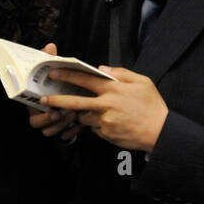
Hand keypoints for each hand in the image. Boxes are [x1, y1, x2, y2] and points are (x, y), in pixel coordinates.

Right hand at [29, 44, 82, 139]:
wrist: (63, 94)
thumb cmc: (54, 82)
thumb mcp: (51, 71)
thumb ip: (49, 60)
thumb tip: (50, 46)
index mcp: (35, 102)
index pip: (32, 114)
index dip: (41, 115)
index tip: (51, 109)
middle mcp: (40, 114)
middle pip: (39, 125)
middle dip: (51, 121)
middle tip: (62, 114)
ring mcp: (50, 123)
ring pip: (50, 131)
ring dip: (61, 125)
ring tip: (73, 117)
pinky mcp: (61, 129)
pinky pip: (63, 136)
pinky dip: (70, 132)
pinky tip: (78, 127)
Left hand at [41, 66, 167, 153]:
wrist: (160, 132)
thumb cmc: (152, 105)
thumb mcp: (142, 82)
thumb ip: (121, 73)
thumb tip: (102, 68)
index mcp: (113, 89)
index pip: (85, 80)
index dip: (67, 75)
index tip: (53, 73)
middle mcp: (106, 105)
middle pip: (75, 102)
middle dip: (57, 100)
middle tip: (43, 99)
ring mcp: (104, 121)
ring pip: (84, 117)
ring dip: (83, 115)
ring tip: (91, 113)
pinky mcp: (106, 134)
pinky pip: (94, 129)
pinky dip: (96, 125)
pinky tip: (109, 123)